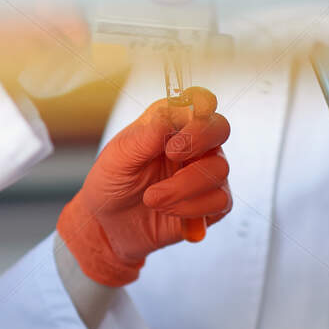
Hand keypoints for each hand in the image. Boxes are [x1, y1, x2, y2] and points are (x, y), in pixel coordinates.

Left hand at [57, 88, 231, 286]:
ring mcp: (204, 173)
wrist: (108, 226)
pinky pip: (219, 201)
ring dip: (183, 186)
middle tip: (172, 153)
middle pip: (220, 127)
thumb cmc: (111, 184)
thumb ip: (144, 137)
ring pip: (219, 168)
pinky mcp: (210, 204)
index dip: (202, 101)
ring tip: (151, 198)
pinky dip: (191, 208)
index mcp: (170, 123)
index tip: (191, 113)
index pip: (198, 101)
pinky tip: (167, 211)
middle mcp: (193, 144)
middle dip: (200, 138)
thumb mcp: (117, 159)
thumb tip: (170, 116)